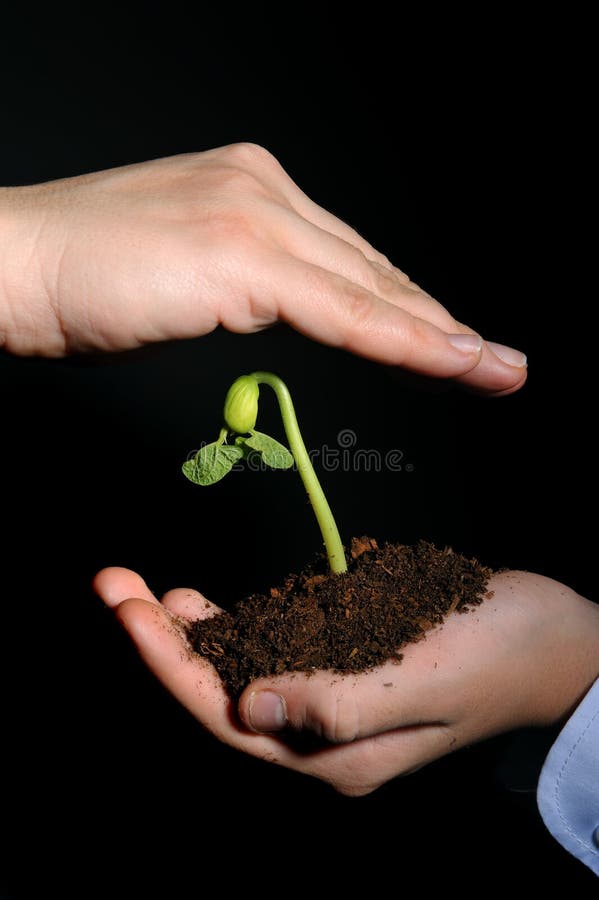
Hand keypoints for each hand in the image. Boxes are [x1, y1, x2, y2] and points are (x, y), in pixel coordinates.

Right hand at [1, 144, 524, 393]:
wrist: (7, 264)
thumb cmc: (78, 279)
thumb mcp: (181, 274)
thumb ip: (240, 284)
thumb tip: (275, 309)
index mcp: (251, 185)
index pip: (349, 259)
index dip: (405, 308)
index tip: (449, 344)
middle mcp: (263, 186)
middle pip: (372, 271)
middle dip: (439, 324)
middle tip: (497, 364)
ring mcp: (254, 213)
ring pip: (370, 288)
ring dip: (440, 336)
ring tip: (496, 372)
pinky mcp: (241, 251)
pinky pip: (342, 309)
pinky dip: (402, 341)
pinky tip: (451, 362)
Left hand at [94, 567, 598, 795]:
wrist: (557, 636)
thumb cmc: (503, 653)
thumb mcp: (427, 679)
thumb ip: (342, 703)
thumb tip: (250, 706)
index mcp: (337, 752)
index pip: (229, 715)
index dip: (170, 664)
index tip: (128, 611)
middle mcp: (324, 732)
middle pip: (220, 692)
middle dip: (162, 641)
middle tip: (113, 583)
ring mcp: (332, 694)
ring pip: (240, 668)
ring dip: (189, 631)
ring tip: (145, 591)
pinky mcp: (344, 658)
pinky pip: (274, 645)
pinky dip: (236, 621)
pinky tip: (209, 602)